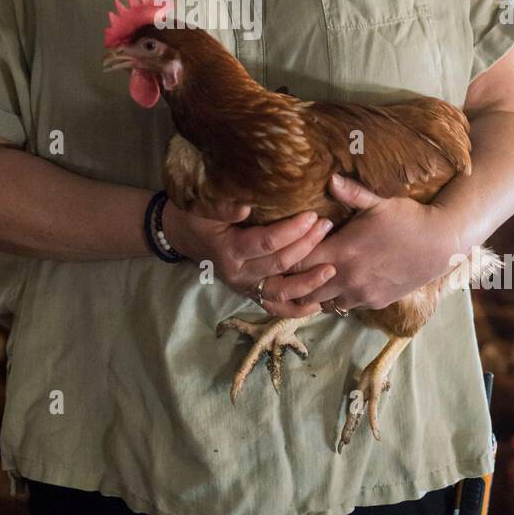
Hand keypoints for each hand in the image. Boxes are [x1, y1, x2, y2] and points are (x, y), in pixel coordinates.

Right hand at [161, 197, 336, 316]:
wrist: (182, 234)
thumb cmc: (196, 215)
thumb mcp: (204, 205)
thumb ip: (224, 206)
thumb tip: (246, 206)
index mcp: (229, 250)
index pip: (266, 243)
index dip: (291, 231)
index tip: (312, 215)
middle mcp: (239, 274)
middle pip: (279, 265)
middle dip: (307, 247)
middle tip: (327, 227)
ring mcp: (245, 287)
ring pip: (281, 292)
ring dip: (308, 282)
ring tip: (331, 268)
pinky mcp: (250, 293)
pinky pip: (275, 307)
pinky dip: (296, 309)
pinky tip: (318, 303)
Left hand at [274, 174, 462, 312]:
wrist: (441, 244)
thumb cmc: (408, 218)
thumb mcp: (379, 203)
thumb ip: (350, 193)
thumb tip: (329, 178)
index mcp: (342, 251)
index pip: (297, 262)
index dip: (288, 257)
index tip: (287, 249)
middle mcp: (347, 277)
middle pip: (304, 289)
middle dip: (296, 280)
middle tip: (294, 268)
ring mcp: (361, 293)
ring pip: (324, 302)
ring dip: (317, 291)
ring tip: (315, 277)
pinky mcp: (375, 302)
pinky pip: (346, 306)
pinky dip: (339, 297)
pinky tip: (341, 282)